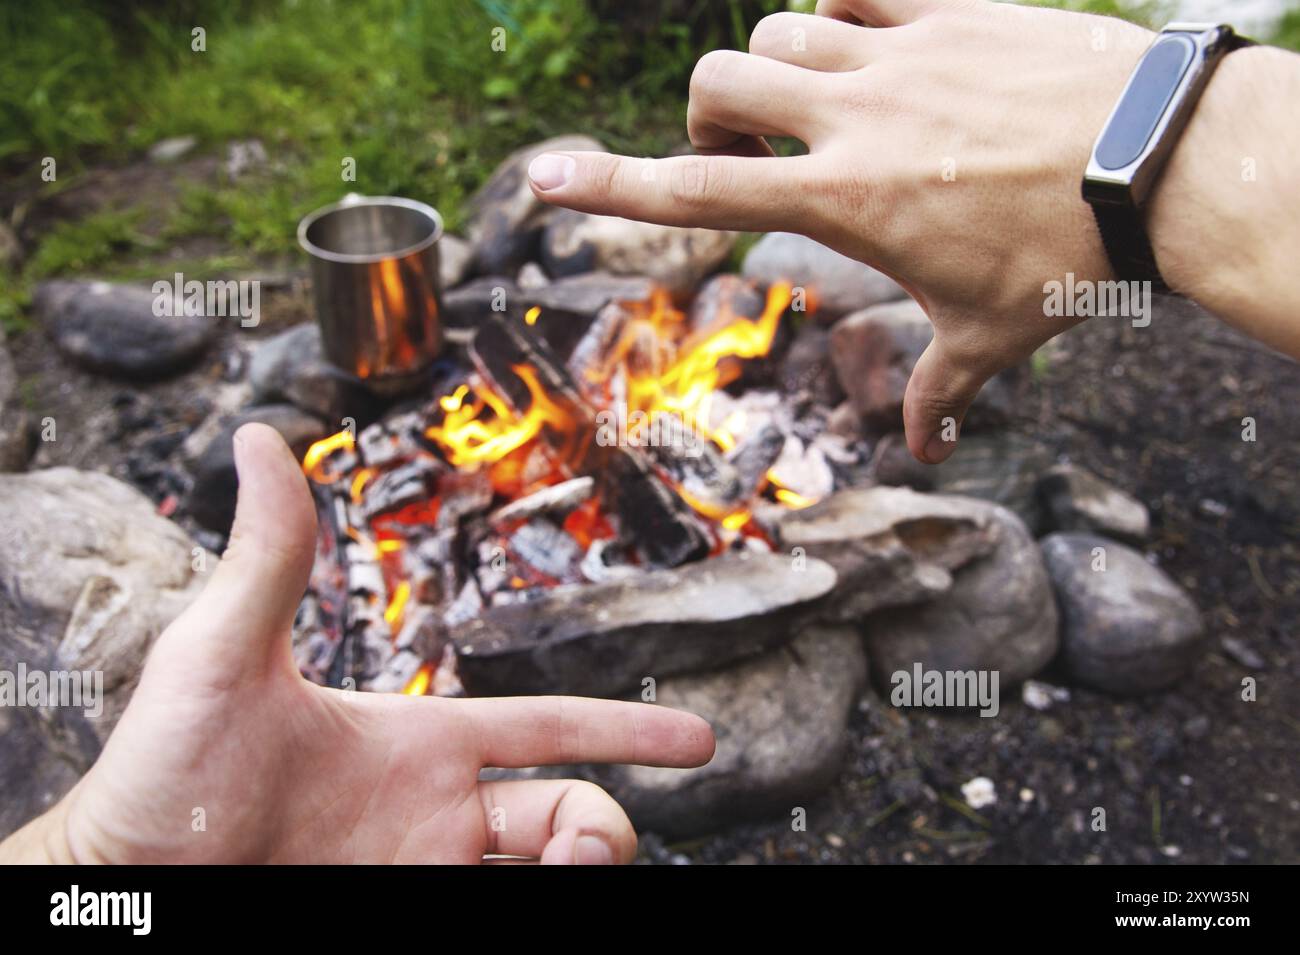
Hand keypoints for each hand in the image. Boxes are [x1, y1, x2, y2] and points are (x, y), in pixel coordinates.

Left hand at [1, 424, 713, 863]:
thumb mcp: (224, 653)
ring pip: (551, 868)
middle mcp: (438, 814)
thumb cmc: (164, 771)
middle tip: (580, 846)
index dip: (625, 729)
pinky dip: (539, 900)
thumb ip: (271, 555)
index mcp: (422, 743)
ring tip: (558, 867)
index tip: (698, 742)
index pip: (549, 728)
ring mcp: (426, 868)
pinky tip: (525, 888)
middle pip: (570, 813)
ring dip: (583, 862)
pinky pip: (501, 911)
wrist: (125, 879)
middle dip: (606, 826)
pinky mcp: (408, 912)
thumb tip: (260, 437)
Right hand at [526, 0, 1166, 461]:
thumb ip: (945, 392)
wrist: (1166, 165)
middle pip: (716, 85)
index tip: (544, 177)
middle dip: (709, 120)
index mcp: (841, 201)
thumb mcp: (993, 337)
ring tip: (820, 105)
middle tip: (754, 157)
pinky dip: (844, 6)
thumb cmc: (1072, 261)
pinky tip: (875, 41)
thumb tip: (931, 451)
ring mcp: (900, 53)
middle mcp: (852, 120)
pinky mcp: (951, 7)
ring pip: (778, 26)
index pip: (697, 194)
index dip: (608, 187)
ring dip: (774, 68)